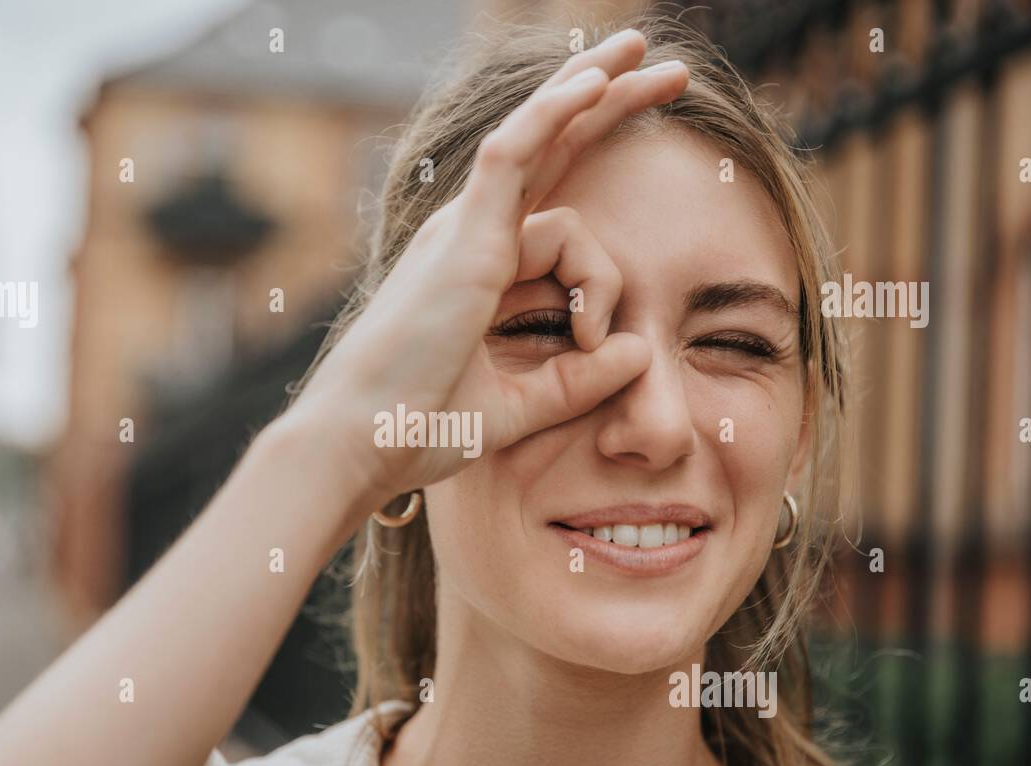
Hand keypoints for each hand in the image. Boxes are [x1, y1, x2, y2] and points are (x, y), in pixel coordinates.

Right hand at [294, 29, 688, 503]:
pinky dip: (551, 113)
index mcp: (481, 269)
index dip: (603, 235)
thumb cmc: (420, 427)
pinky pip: (510, 152)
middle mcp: (471, 235)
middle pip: (550, 149)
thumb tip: (640, 352)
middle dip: (608, 106)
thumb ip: (578, 382)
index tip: (606, 336)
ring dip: (596, 92)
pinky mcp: (463, 236)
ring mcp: (465, 229)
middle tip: (667, 72)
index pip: (556, 214)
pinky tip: (597, 82)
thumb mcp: (520, 407)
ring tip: (651, 57)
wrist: (363, 442)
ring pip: (540, 142)